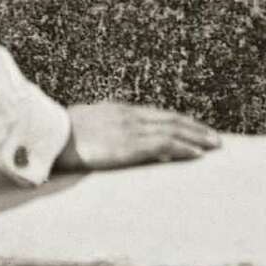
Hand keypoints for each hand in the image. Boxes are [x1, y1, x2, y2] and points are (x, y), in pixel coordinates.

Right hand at [53, 102, 220, 171]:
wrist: (50, 134)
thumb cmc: (61, 135)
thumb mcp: (86, 128)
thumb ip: (100, 131)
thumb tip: (104, 142)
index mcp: (120, 111)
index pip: (158, 115)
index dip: (179, 122)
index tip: (195, 128)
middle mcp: (129, 116)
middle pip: (171, 119)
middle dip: (195, 128)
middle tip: (215, 138)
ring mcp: (130, 129)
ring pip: (172, 130)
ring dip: (196, 137)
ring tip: (214, 145)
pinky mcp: (129, 144)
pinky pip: (163, 144)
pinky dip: (183, 147)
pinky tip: (196, 154)